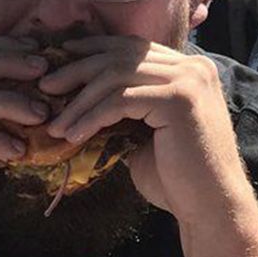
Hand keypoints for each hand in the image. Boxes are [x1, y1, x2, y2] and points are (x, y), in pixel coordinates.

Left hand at [36, 37, 241, 223]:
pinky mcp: (179, 99)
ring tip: (55, 122)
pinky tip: (72, 136)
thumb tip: (82, 101)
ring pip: (117, 75)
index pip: (133, 47)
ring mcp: (189, 80)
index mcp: (189, 69)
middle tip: (46, 87)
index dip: (94, 50)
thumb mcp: (146, 134)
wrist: (211, 209)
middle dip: (77, 69)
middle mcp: (193, 66)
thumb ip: (126, 110)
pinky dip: (92, 117)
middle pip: (122, 55)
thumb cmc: (179, 179)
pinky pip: (121, 100)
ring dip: (79, 99)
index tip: (60, 62)